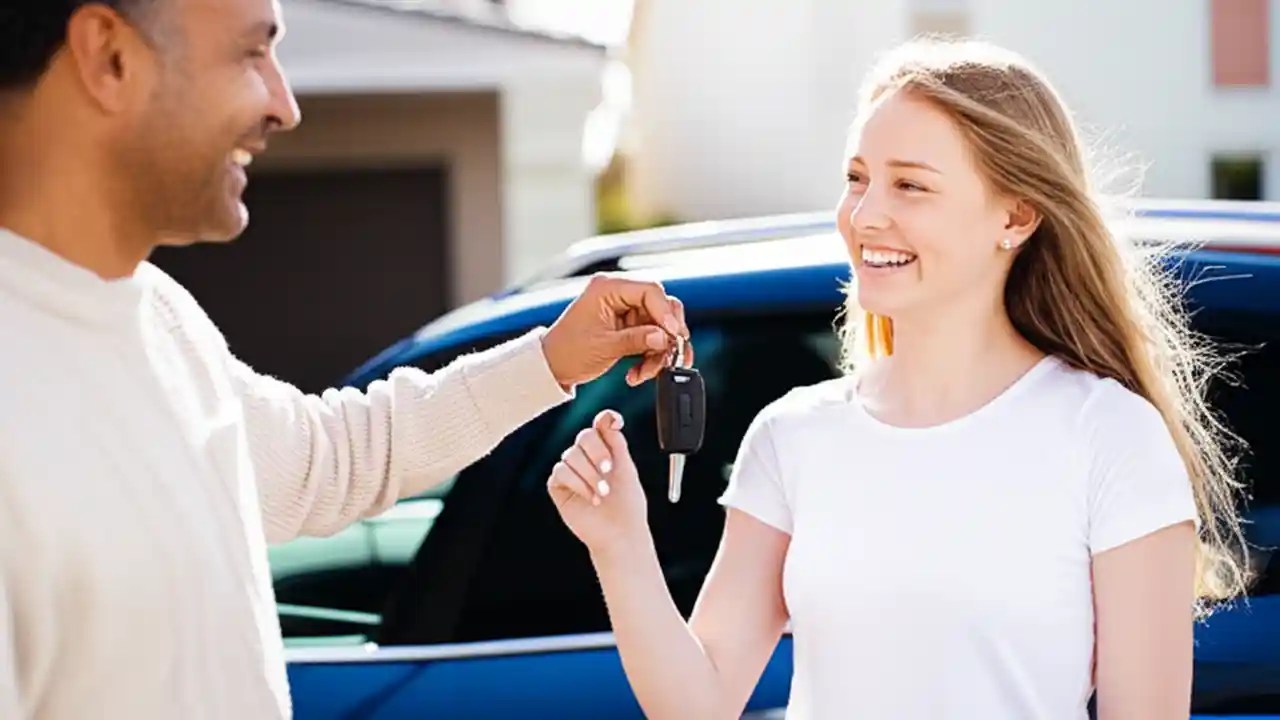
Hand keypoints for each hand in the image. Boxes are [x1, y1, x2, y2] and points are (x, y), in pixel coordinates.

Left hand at [541, 274, 692, 389]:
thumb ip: (637, 340)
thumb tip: (664, 338)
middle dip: (668, 333)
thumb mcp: (604, 346)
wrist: (552, 366)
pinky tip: (640, 372)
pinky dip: (651, 356)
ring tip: (648, 372)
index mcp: (608, 288)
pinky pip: (652, 337)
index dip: (666, 313)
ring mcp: (624, 311)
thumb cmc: (567, 351)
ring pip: (660, 325)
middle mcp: (619, 295)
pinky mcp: (628, 326)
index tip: (674, 335)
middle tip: (672, 354)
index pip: (651, 290)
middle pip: (661, 306)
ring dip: (660, 351)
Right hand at [547, 409, 647, 552]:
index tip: (615, 421)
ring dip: (589, 474)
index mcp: (606, 450)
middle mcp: (587, 458)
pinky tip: (591, 498)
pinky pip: (561, 471)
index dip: (605, 419)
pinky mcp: (559, 485)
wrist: (619, 533)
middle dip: (598, 452)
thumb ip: (617, 443)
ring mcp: (572, 471)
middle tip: (608, 470)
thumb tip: (610, 419)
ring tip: (602, 493)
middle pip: (584, 436)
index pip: (600, 426)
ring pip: (571, 454)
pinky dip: (578, 483)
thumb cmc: (627, 506)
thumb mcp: (627, 469)